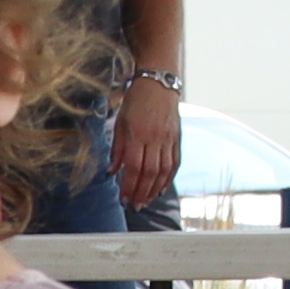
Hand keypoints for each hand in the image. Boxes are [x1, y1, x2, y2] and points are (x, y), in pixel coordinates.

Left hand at [110, 75, 180, 207]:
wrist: (158, 83)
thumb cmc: (136, 101)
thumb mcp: (120, 122)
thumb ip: (117, 148)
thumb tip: (112, 171)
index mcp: (138, 134)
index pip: (134, 167)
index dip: (129, 185)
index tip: (123, 198)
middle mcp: (155, 138)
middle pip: (150, 173)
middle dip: (141, 192)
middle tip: (134, 205)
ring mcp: (169, 139)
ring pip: (163, 171)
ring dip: (154, 190)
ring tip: (145, 201)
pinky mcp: (177, 139)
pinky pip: (174, 163)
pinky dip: (167, 179)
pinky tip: (160, 189)